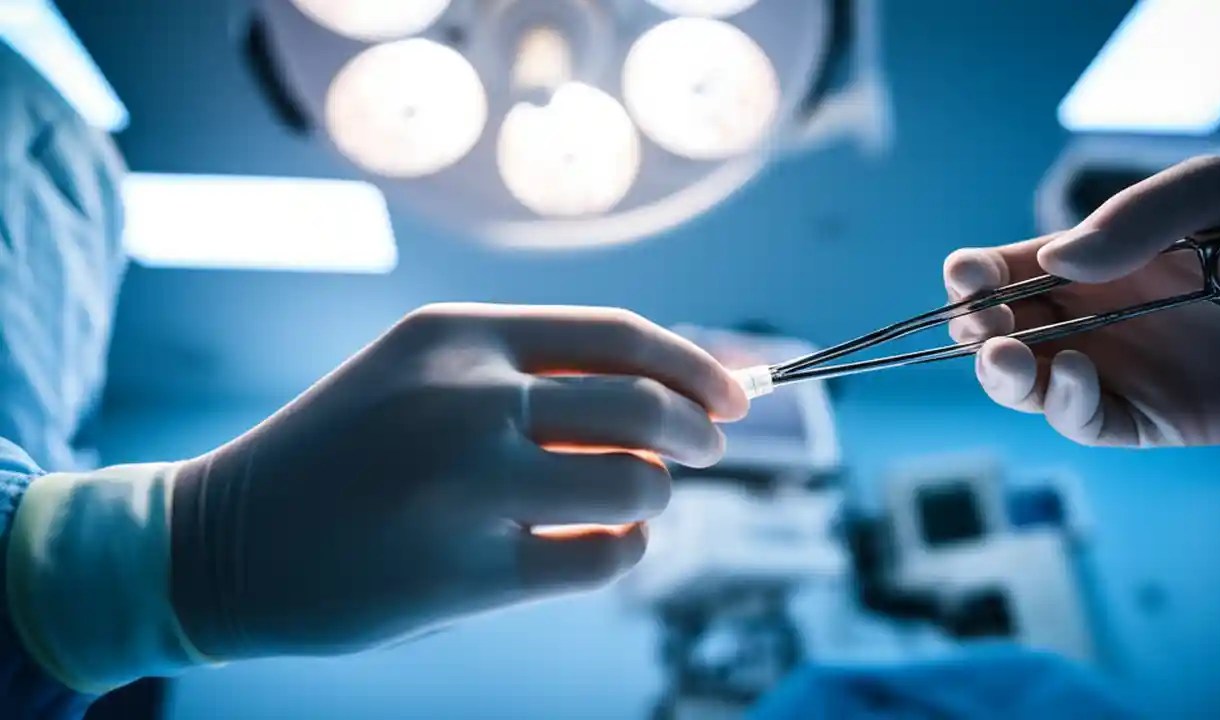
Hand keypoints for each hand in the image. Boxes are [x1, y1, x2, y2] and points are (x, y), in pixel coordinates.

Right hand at [169, 304, 747, 658]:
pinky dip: (624, 549)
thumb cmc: (344, 453)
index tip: (737, 392)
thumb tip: (671, 394)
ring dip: (656, 494)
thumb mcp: (419, 376)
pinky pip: (600, 556)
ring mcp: (464, 485)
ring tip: (635, 501)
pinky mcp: (463, 573)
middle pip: (642, 404)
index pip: (618, 334)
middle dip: (699, 429)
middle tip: (711, 449)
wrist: (225, 541)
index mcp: (457, 334)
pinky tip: (604, 545)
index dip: (695, 363)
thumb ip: (528, 374)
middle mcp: (464, 397)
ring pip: (635, 480)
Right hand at [943, 151, 1219, 446]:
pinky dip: (1063, 408)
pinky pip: (1090, 423)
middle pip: (1003, 330)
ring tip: (1004, 355)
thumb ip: (1138, 216)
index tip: (964, 275)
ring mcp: (1122, 369)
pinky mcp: (1156, 418)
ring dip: (1000, 375)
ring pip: (1030, 384)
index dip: (974, 275)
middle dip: (974, 327)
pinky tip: (1069, 375)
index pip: (1010, 269)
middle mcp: (1097, 316)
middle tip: (981, 322)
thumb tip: (1055, 261)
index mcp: (1097, 258)